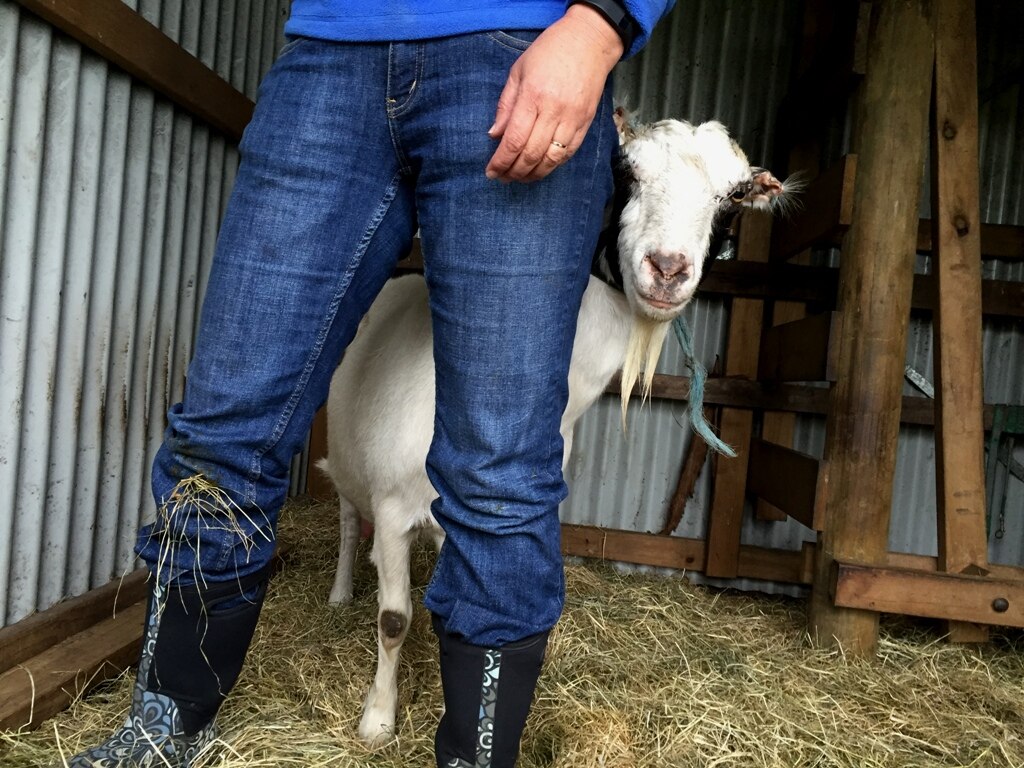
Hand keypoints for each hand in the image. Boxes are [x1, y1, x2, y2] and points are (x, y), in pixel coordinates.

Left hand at [485, 4, 623, 182]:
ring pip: (551, 159)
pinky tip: (541, 168)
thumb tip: (494, 134)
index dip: (501, 161)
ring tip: (520, 177)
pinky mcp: (585, 123)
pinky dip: (553, 165)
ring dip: (534, 174)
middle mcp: (554, 111)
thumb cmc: (549, 51)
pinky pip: (568, 153)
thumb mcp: (518, 71)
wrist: (589, 41)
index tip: (491, 172)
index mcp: (533, 96)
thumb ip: (506, 105)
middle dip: (514, 172)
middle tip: (503, 178)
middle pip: (531, 154)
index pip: (514, 140)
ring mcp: (572, 119)